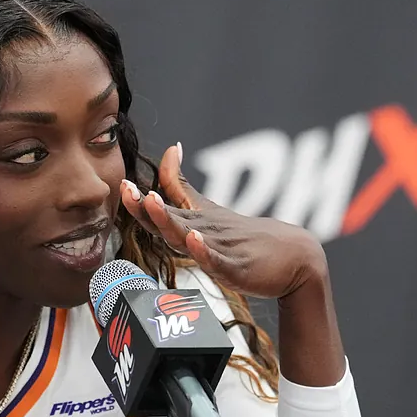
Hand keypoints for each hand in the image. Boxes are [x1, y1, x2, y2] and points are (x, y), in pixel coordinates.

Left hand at [121, 144, 327, 300]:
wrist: (294, 255)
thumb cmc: (244, 234)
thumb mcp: (207, 210)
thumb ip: (181, 186)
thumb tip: (169, 148)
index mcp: (194, 221)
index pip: (162, 210)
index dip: (140, 201)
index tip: (123, 184)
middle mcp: (204, 231)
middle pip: (171, 220)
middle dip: (148, 207)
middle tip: (128, 191)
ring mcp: (221, 248)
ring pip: (191, 237)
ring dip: (171, 221)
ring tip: (153, 204)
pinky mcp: (237, 268)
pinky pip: (219, 261)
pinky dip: (206, 251)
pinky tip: (195, 240)